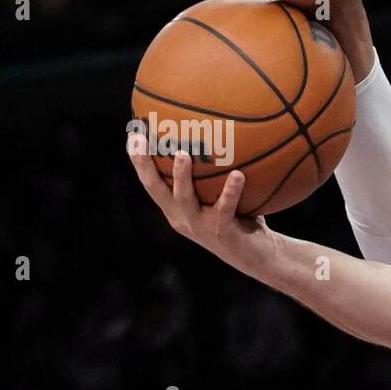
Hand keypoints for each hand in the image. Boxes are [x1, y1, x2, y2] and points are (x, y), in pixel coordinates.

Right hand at [127, 132, 275, 274]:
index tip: (132, 135)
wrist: (258, 256)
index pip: (152, 183)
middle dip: (144, 165)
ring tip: (182, 155)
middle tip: (139, 139)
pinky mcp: (220, 232)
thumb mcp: (222, 197)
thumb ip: (215, 175)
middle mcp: (183, 218)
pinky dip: (231, 191)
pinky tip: (238, 174)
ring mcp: (200, 226)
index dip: (139, 162)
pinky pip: (225, 208)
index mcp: (177, 210)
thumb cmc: (242, 220)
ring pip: (185, 199)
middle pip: (156, 189)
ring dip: (182, 176)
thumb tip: (221, 133)